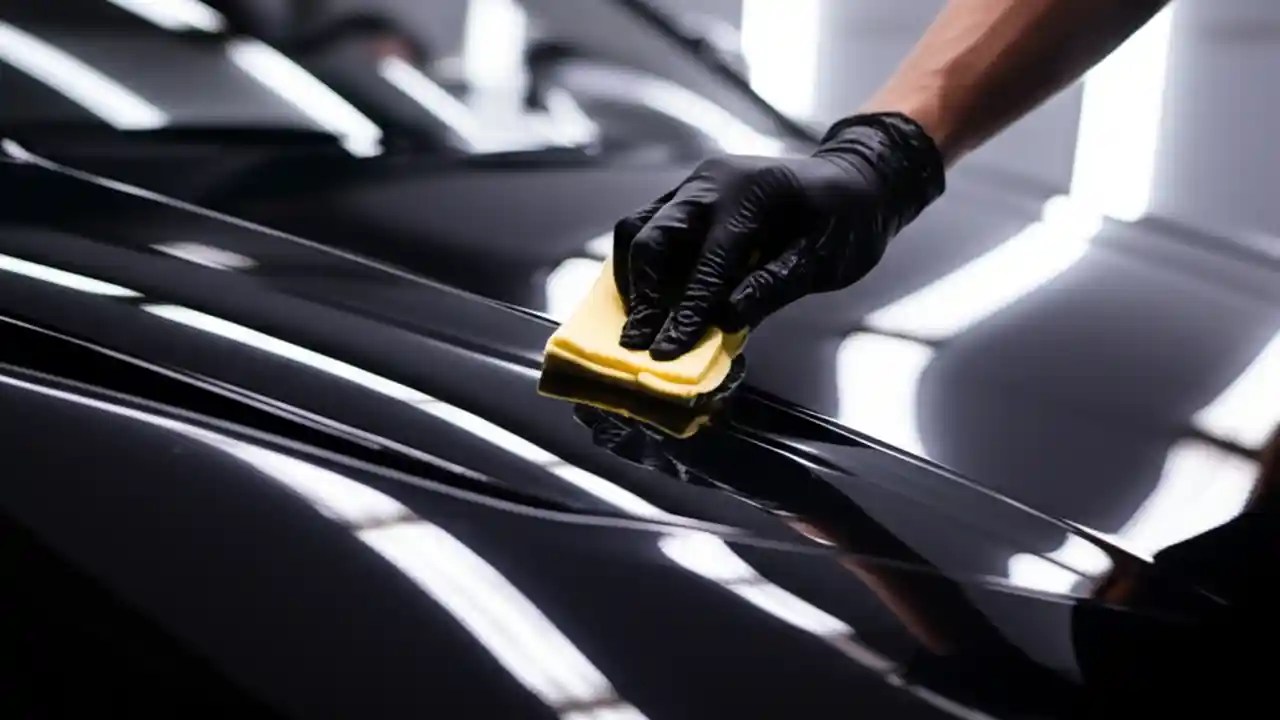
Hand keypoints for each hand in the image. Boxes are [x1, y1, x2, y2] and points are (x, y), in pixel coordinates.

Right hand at [614, 113, 944, 359]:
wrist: (853, 179)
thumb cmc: (847, 221)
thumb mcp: (825, 258)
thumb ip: (774, 285)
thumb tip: (726, 318)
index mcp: (752, 196)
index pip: (708, 262)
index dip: (685, 312)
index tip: (666, 351)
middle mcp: (712, 182)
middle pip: (652, 235)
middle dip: (641, 293)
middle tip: (638, 340)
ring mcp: (696, 184)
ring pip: (638, 226)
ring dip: (632, 276)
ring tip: (636, 319)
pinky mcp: (688, 194)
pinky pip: (648, 224)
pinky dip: (641, 263)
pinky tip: (647, 296)